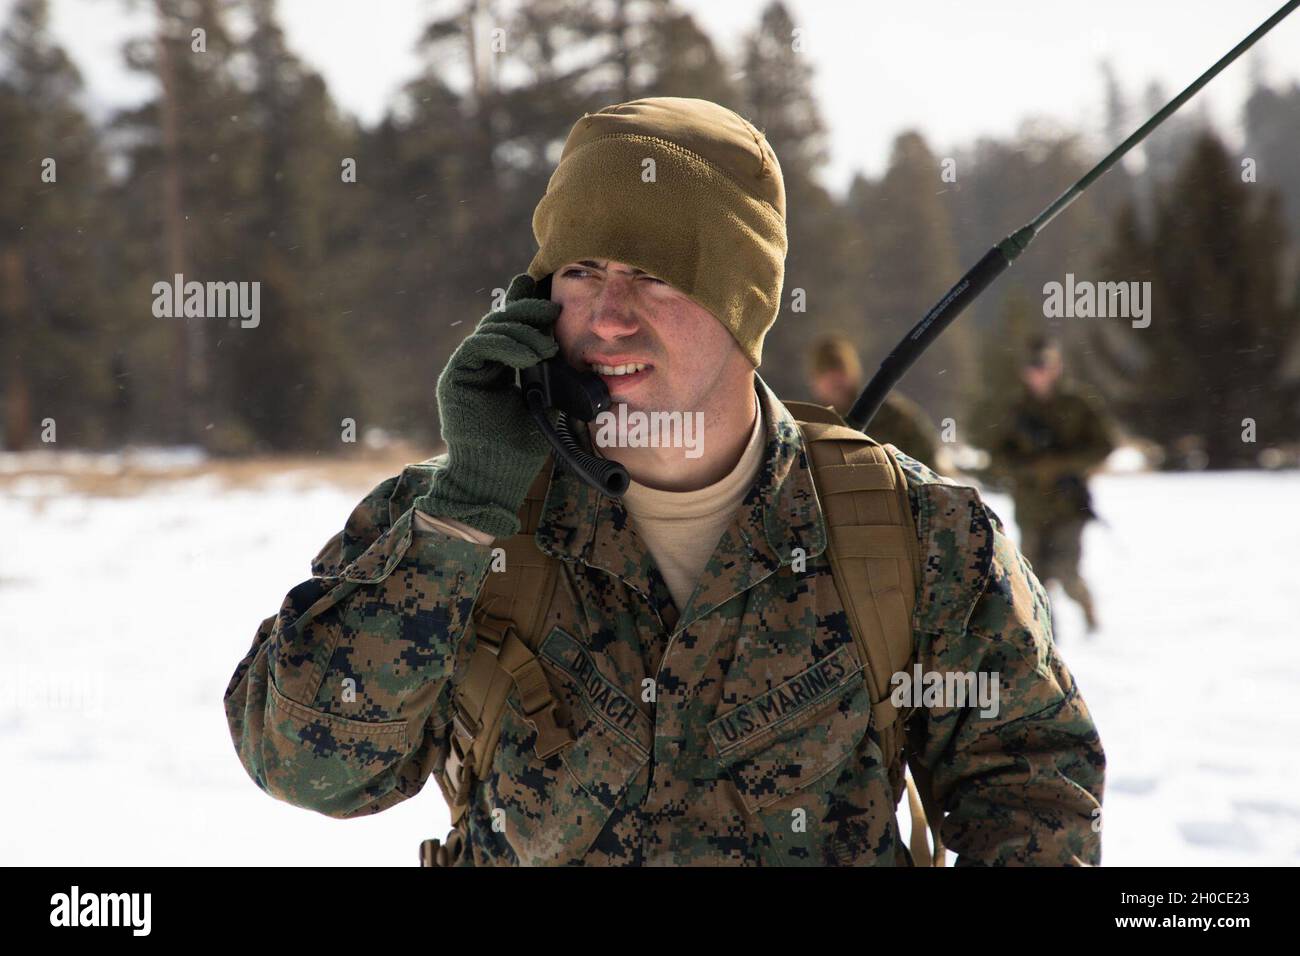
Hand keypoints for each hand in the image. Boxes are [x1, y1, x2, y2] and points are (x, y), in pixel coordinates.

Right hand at [417, 274, 560, 537]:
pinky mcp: (455, 378)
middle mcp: (479, 366)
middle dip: (528, 311)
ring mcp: (465, 370)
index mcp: (498, 370)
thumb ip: (550, 379)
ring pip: (490, 330)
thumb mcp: (545, 407)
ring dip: (522, 331)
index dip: (527, 309)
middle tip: (554, 309)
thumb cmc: (520, 452)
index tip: (554, 302)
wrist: (495, 481)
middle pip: (500, 322)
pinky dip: (506, 346)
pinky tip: (530, 356)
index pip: (512, 330)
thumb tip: (575, 357)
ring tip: (548, 345)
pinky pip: (479, 346)